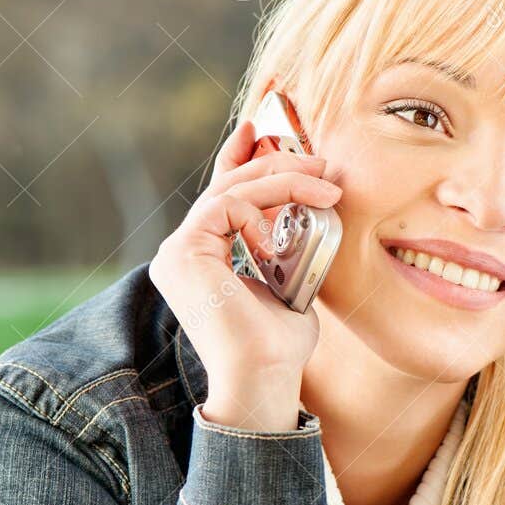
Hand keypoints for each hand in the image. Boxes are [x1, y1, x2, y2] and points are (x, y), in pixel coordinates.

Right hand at [148, 117, 341, 430]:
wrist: (265, 378)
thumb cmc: (279, 347)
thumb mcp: (288, 286)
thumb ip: (286, 255)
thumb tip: (308, 226)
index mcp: (202, 257)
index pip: (220, 194)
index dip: (240, 155)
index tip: (262, 125)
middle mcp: (182, 251)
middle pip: (227, 185)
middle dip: (275, 161)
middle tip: (320, 159)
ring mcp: (178, 252)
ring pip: (231, 190)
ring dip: (284, 180)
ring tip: (326, 187)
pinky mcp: (184, 252)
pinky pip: (229, 204)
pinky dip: (265, 206)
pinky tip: (288, 230)